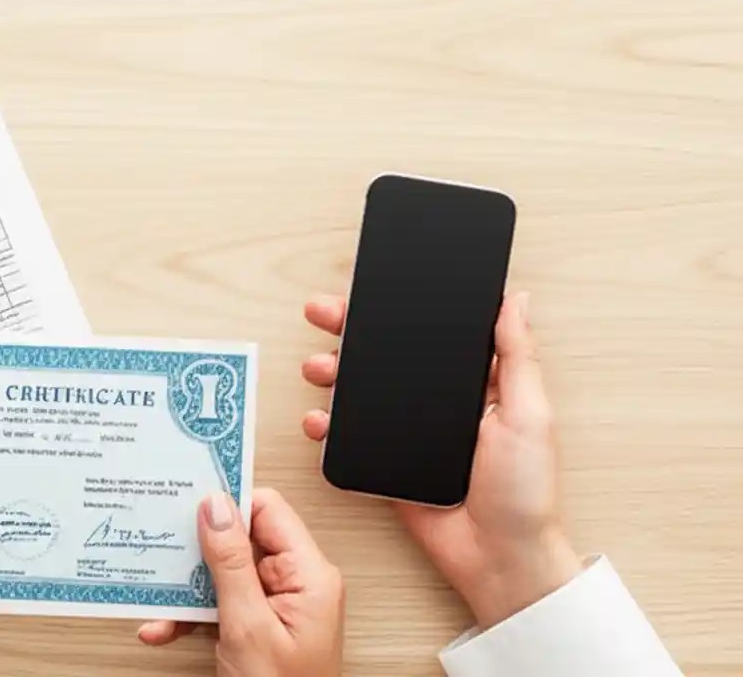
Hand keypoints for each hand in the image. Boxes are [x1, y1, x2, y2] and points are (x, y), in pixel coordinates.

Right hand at [137, 489, 343, 676]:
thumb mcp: (248, 626)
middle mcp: (297, 583)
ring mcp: (276, 605)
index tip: (187, 494)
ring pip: (221, 573)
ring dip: (185, 588)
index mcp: (310, 574)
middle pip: (239, 539)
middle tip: (160, 545)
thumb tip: (215, 506)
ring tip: (156, 600)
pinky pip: (218, 603)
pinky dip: (188, 615)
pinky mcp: (256, 625)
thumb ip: (229, 563)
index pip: (268, 510)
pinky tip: (163, 627)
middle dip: (196, 550)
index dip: (228, 500)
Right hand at [302, 291, 581, 627]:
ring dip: (333, 374)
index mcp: (475, 385)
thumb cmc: (526, 492)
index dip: (399, 311)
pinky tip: (319, 419)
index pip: (431, 336)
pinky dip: (328, 426)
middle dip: (351, 333)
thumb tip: (516, 300)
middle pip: (387, 357)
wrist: (498, 557)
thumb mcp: (529, 414)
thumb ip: (517, 357)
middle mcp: (439, 404)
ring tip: (318, 367)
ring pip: (362, 392)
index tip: (370, 291)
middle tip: (324, 314)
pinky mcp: (388, 464)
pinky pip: (351, 438)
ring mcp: (409, 434)